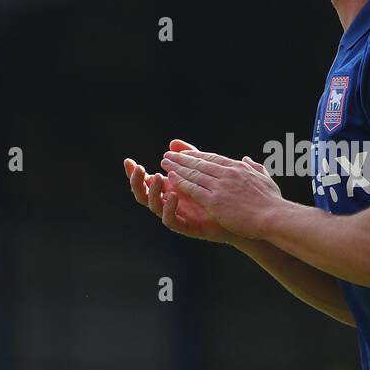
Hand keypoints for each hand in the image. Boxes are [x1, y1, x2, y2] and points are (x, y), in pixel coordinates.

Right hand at [123, 139, 244, 244]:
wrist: (240, 215)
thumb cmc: (220, 193)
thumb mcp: (203, 170)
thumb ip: (188, 157)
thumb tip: (172, 142)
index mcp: (170, 188)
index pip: (146, 181)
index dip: (135, 173)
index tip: (128, 161)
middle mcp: (170, 202)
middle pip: (145, 194)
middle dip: (137, 182)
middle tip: (138, 168)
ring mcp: (178, 214)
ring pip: (155, 206)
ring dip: (154, 191)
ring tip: (158, 177)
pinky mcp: (187, 227)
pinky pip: (172, 220)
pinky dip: (169, 208)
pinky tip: (173, 195)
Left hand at [161, 147, 285, 239]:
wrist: (274, 217)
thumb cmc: (272, 202)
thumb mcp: (266, 179)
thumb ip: (256, 168)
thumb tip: (248, 159)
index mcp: (239, 168)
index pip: (214, 158)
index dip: (198, 155)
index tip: (187, 153)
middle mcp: (227, 173)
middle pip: (200, 163)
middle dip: (182, 158)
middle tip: (168, 154)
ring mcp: (220, 186)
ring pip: (194, 174)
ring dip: (177, 167)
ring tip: (164, 163)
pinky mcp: (215, 201)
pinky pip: (194, 189)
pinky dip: (181, 182)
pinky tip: (171, 179)